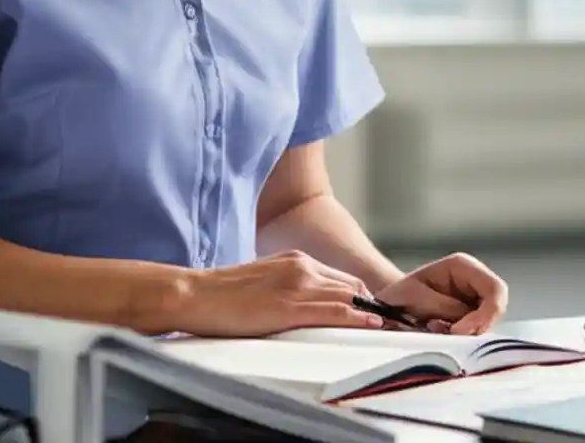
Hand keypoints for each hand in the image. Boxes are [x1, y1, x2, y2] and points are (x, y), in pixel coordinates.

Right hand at [175, 250, 384, 336]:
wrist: (194, 294)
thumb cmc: (222, 294)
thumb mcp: (264, 281)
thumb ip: (288, 287)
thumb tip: (305, 304)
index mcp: (295, 259)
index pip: (340, 278)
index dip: (361, 297)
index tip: (375, 311)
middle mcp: (301, 266)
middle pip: (351, 286)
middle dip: (372, 304)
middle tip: (390, 322)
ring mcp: (296, 285)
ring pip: (348, 297)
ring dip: (371, 313)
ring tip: (390, 326)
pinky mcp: (288, 306)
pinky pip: (333, 311)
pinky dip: (357, 318)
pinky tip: (371, 324)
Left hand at [376, 253, 507, 335]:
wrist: (389, 303)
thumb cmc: (399, 294)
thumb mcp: (415, 296)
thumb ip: (442, 307)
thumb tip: (464, 325)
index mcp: (463, 266)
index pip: (495, 289)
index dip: (486, 314)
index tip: (460, 331)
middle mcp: (474, 280)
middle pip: (496, 308)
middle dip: (475, 326)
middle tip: (448, 334)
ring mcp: (474, 299)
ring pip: (487, 323)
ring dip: (466, 333)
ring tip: (434, 328)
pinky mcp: (470, 315)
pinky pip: (475, 330)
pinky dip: (460, 337)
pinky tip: (439, 331)